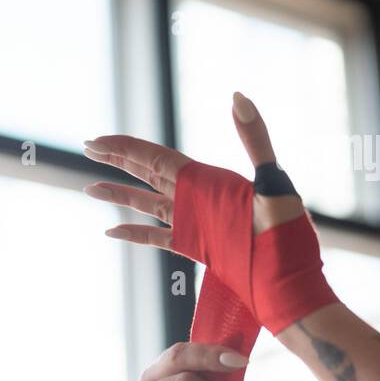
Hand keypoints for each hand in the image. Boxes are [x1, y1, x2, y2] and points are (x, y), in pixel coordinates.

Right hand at [82, 91, 305, 247]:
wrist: (293, 284)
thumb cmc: (287, 234)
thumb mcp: (274, 181)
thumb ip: (255, 140)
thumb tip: (238, 96)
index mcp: (209, 180)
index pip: (157, 158)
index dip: (126, 147)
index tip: (97, 140)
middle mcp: (198, 197)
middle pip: (148, 173)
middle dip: (118, 160)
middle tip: (87, 148)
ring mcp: (196, 223)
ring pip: (148, 204)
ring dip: (119, 195)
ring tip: (88, 188)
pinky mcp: (198, 248)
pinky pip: (158, 237)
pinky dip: (134, 233)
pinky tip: (111, 232)